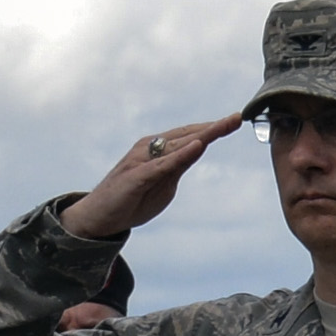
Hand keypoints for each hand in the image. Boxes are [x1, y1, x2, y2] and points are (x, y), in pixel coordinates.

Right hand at [62, 118, 237, 240]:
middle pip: (187, 136)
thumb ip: (178, 167)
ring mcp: (143, 161)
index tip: (235, 120)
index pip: (190, 137)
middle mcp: (150, 149)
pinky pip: (163, 164)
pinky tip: (198, 147)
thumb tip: (197, 149)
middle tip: (237, 118)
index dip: (213, 129)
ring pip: (178, 145)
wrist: (98, 217)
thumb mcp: (162, 186)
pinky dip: (181, 155)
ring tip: (223, 126)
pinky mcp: (137, 176)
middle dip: (214, 128)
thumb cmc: (130, 201)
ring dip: (202, 135)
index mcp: (158, 151)